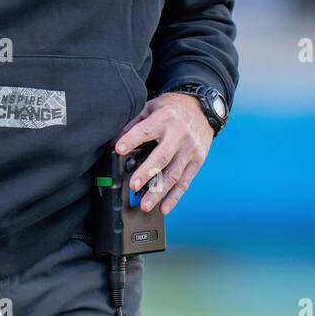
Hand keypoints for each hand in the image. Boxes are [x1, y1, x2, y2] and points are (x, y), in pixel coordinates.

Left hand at [113, 92, 212, 216]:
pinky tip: (164, 208)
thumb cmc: (173, 109)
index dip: (132, 139)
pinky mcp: (198, 161)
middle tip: (133, 186)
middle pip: (162, 156)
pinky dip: (175, 197)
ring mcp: (190, 149)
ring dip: (159, 192)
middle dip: (147, 172)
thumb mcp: (152, 108)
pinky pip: (185, 182)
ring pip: (174, 174)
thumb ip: (133, 124)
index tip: (119, 149)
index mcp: (165, 118)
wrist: (202, 108)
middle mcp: (179, 134)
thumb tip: (112, 141)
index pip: (146, 130)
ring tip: (145, 205)